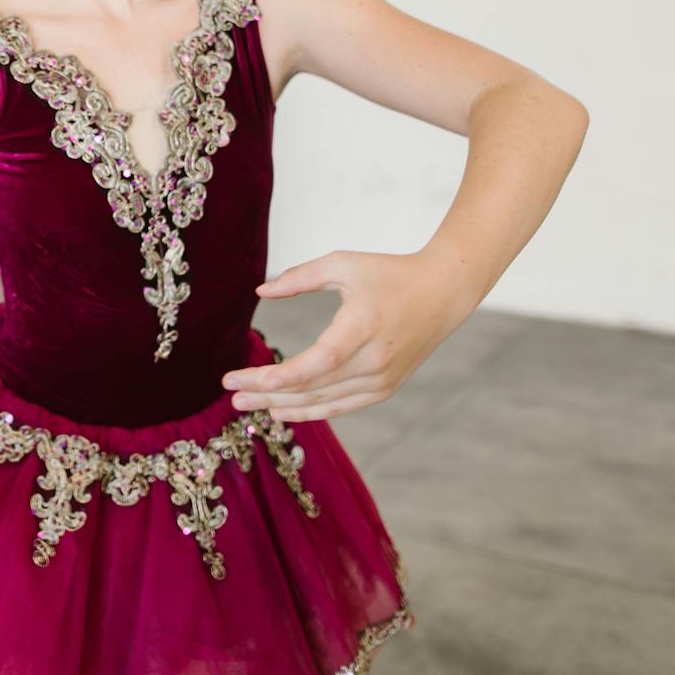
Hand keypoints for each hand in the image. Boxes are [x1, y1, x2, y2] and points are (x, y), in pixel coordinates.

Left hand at [222, 249, 471, 420]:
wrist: (443, 293)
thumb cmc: (389, 273)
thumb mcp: (343, 264)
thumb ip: (300, 276)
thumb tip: (262, 290)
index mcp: (362, 327)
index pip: (314, 363)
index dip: (276, 376)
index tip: (240, 377)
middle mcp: (373, 360)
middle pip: (312, 387)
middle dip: (266, 393)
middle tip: (230, 394)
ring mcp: (381, 379)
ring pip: (324, 402)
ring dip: (282, 405)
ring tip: (245, 405)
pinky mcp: (385, 388)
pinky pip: (341, 406)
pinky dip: (311, 411)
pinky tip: (282, 411)